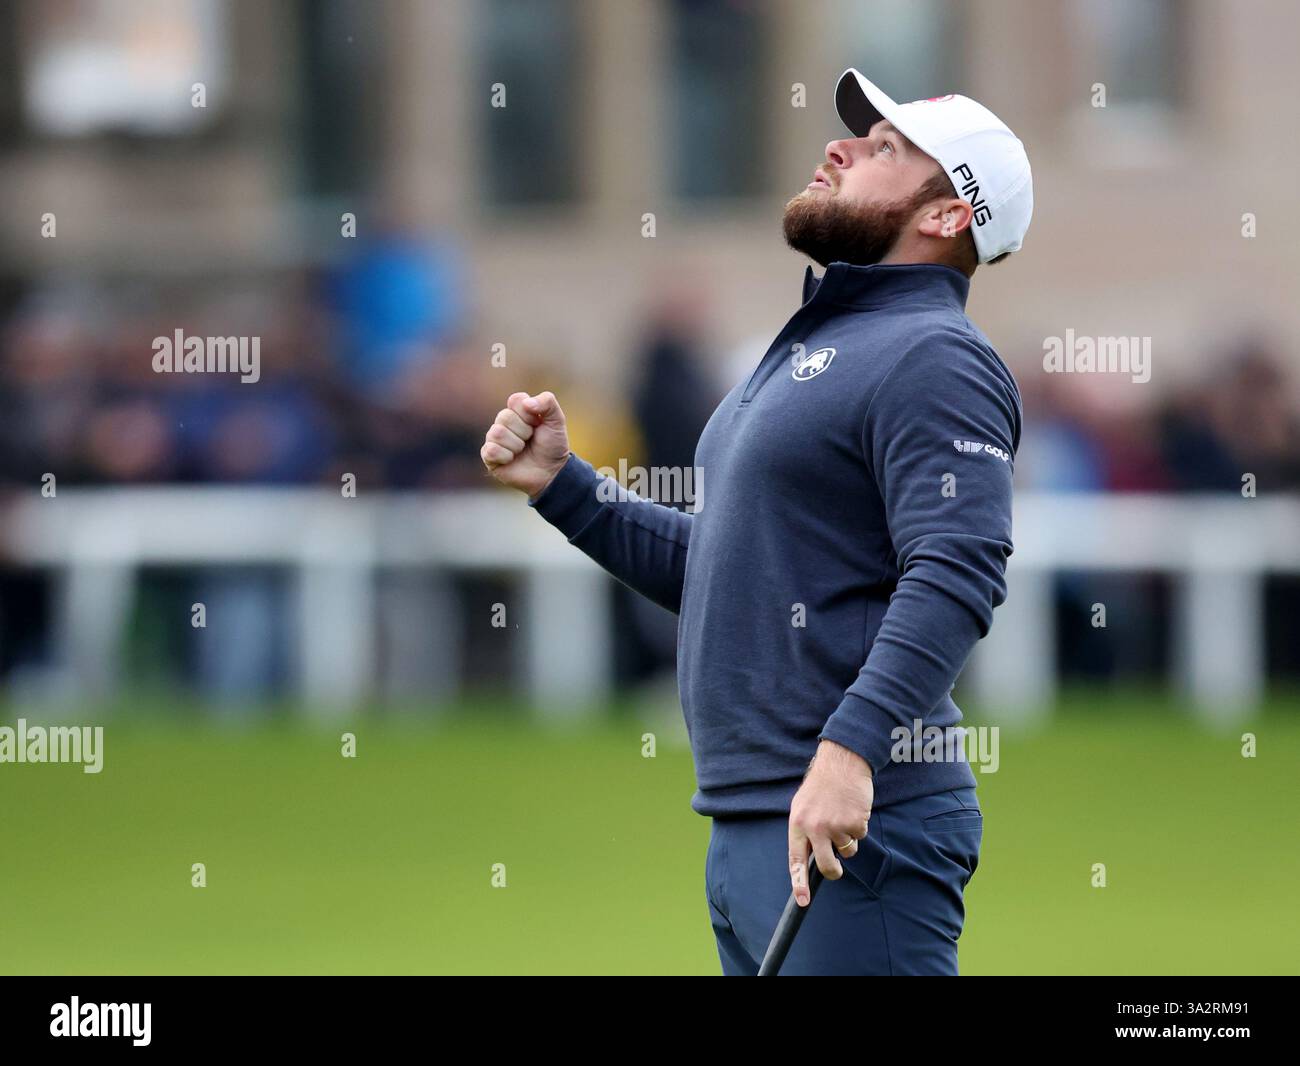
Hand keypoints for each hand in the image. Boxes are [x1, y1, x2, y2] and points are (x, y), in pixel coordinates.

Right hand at [480, 391, 569, 498]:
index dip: (529, 414)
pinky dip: (506, 456)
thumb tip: (527, 403)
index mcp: (518, 411)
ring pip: (497, 433)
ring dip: (516, 445)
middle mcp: (504, 423)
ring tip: (523, 450)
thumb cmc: (552, 446)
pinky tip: (512, 460)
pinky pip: (490, 450)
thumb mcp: (557, 421)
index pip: (515, 400)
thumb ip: (547, 402)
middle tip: (530, 440)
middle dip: (524, 431)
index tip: (537, 424)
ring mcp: (495, 439)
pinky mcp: (489, 456)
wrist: (551, 472)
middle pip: (504, 416)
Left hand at [787, 740, 873, 905]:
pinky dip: (859, 826)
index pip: (796, 860)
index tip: (802, 900)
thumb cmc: (822, 785)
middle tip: (836, 869)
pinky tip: (852, 809)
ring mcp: (836, 827)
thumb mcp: (803, 805)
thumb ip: (805, 830)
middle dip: (833, 871)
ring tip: (842, 814)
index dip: (799, 882)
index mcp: (798, 824)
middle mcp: (815, 828)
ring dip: (848, 838)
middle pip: (826, 865)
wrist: (842, 762)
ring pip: (847, 850)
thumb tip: (809, 855)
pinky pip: (860, 836)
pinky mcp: (854, 823)